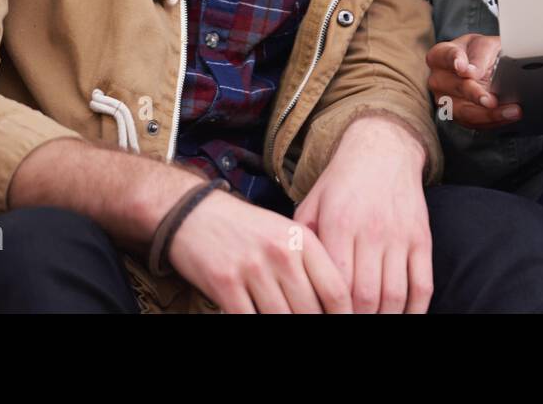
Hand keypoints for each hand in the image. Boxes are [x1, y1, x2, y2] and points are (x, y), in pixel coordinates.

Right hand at [166, 185, 351, 313]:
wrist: (195, 213)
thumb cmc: (247, 229)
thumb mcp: (286, 235)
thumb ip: (310, 265)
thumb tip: (335, 304)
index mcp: (302, 239)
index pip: (335, 290)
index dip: (345, 315)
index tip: (346, 321)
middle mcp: (281, 253)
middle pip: (310, 311)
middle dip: (314, 323)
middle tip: (315, 325)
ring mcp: (253, 269)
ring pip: (281, 319)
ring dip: (286, 328)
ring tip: (288, 318)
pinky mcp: (225, 284)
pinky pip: (248, 319)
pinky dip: (256, 323)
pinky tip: (260, 317)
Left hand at [292, 115, 432, 312]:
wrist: (383, 150)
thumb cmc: (341, 183)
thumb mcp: (312, 204)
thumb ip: (303, 242)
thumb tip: (295, 280)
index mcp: (338, 224)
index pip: (334, 284)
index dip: (330, 310)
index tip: (325, 317)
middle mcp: (370, 231)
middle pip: (364, 297)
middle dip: (355, 320)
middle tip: (348, 323)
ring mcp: (399, 236)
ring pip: (394, 295)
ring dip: (383, 318)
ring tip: (371, 322)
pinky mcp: (421, 238)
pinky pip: (423, 284)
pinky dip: (415, 310)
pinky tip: (403, 317)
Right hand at [426, 33, 521, 129]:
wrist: (486, 67)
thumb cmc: (482, 52)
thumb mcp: (485, 45)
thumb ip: (479, 55)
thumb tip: (473, 72)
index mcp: (440, 55)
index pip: (445, 57)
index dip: (454, 61)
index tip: (464, 69)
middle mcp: (438, 79)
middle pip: (454, 87)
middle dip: (475, 94)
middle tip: (492, 100)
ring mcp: (445, 99)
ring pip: (463, 110)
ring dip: (488, 113)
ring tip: (510, 111)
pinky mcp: (457, 115)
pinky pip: (473, 122)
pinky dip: (493, 120)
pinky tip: (508, 115)